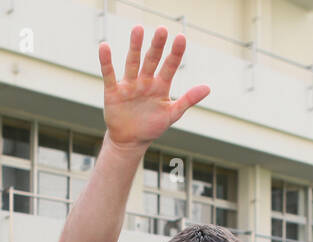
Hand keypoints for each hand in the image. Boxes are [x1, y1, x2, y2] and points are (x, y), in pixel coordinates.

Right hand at [99, 27, 208, 150]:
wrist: (130, 141)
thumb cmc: (152, 127)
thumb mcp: (172, 114)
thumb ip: (188, 99)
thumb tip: (208, 87)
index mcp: (160, 86)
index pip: (170, 66)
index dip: (175, 53)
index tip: (181, 37)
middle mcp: (145, 81)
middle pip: (151, 60)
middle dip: (157, 45)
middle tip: (161, 29)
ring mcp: (129, 85)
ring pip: (133, 63)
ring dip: (135, 47)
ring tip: (138, 29)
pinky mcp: (114, 92)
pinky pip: (110, 75)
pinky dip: (106, 62)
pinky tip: (105, 47)